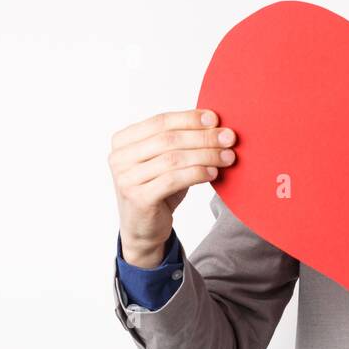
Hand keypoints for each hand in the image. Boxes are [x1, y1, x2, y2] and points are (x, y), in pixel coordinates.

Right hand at [108, 108, 237, 266]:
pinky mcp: (138, 198)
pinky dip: (197, 173)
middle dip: (203, 137)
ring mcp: (126, 179)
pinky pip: (173, 180)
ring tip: (228, 156)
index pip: (160, 121)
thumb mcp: (165, 161)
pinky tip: (214, 173)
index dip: (189, 118)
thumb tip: (214, 124)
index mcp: (123, 141)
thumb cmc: (158, 189)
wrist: (143, 229)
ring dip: (206, 155)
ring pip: (173, 159)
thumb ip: (180, 141)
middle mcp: (119, 158)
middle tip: (229, 138)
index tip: (215, 119)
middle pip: (168, 139)